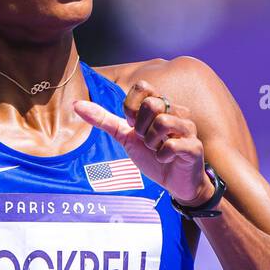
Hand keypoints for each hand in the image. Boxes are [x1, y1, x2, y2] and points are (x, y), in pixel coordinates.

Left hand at [74, 79, 212, 204]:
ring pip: (162, 121)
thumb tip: (76, 105)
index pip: (142, 86)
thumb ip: (104, 120)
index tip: (133, 125)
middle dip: (140, 127)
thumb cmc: (153, 157)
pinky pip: (172, 145)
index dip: (131, 107)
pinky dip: (162, 155)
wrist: (176, 183)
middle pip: (152, 103)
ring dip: (151, 142)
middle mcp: (177, 111)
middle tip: (145, 140)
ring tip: (156, 149)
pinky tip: (166, 159)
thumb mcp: (125, 137)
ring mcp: (188, 128)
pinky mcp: (194, 147)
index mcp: (161, 105)